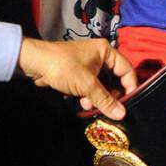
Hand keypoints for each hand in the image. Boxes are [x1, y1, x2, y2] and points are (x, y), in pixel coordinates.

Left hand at [17, 37, 136, 118]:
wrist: (35, 63)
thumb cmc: (64, 67)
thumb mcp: (86, 85)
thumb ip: (105, 100)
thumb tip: (122, 114)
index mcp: (106, 52)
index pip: (127, 70)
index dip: (129, 87)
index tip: (129, 103)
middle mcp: (100, 57)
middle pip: (115, 79)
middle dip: (110, 95)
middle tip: (108, 108)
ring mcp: (89, 65)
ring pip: (102, 86)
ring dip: (98, 98)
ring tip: (90, 106)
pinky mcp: (79, 74)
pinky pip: (91, 87)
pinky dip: (89, 96)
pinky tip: (82, 103)